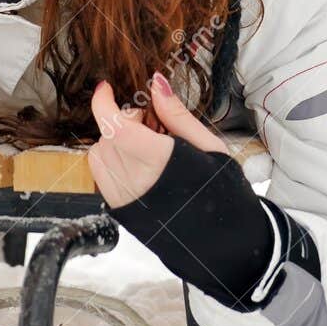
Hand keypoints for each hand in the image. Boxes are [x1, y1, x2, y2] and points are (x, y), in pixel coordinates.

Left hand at [87, 73, 229, 209]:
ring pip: (99, 153)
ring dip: (114, 141)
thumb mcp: (210, 146)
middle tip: (156, 126)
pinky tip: (136, 162)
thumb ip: (177, 115)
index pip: (114, 125)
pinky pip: (100, 174)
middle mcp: (136, 181)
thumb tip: (157, 84)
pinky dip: (111, 160)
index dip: (103, 102)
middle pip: (108, 135)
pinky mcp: (120, 210)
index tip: (106, 89)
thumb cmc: (224, 193)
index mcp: (159, 161)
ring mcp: (125, 198)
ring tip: (147, 146)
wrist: (226, 241)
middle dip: (125, 120)